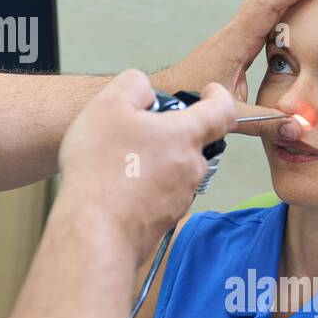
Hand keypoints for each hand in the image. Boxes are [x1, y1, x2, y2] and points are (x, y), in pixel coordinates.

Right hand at [55, 70, 235, 264]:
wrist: (94, 232)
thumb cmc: (102, 171)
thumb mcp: (107, 106)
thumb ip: (133, 85)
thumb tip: (144, 88)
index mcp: (185, 136)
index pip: (222, 110)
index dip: (218, 96)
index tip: (209, 91)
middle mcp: (191, 167)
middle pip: (193, 141)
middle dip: (172, 132)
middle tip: (140, 129)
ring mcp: (180, 197)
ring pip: (176, 169)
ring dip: (157, 161)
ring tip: (119, 161)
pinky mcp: (164, 219)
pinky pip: (161, 195)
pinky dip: (145, 187)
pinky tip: (117, 187)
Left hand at [157, 0, 317, 140]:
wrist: (166, 96)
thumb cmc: (193, 101)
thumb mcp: (231, 113)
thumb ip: (265, 120)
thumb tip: (300, 128)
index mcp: (235, 42)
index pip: (268, 5)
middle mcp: (234, 30)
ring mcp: (233, 31)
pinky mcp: (234, 37)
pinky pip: (260, 8)